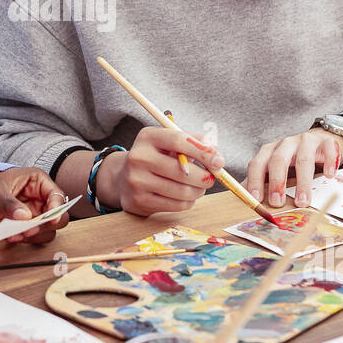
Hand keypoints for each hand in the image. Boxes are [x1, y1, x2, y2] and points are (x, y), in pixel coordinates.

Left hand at [0, 168, 69, 244]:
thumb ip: (9, 202)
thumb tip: (25, 217)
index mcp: (36, 182)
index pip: (57, 195)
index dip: (57, 207)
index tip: (50, 218)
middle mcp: (38, 199)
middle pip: (57, 216)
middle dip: (47, 225)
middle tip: (31, 229)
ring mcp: (31, 216)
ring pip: (47, 230)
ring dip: (35, 235)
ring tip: (17, 234)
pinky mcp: (21, 229)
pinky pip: (31, 238)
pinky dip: (24, 240)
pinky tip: (11, 237)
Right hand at [97, 126, 224, 216]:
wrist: (123, 177)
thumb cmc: (156, 157)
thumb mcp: (170, 142)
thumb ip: (195, 141)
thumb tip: (217, 154)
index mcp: (148, 137)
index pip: (179, 141)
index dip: (203, 152)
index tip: (219, 161)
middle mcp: (138, 158)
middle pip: (183, 171)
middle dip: (205, 177)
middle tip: (211, 178)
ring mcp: (137, 181)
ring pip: (182, 191)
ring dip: (198, 191)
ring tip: (198, 187)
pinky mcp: (139, 201)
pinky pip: (176, 205)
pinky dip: (188, 202)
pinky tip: (185, 196)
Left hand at [245, 129, 342, 208]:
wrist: (320, 141)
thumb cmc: (294, 159)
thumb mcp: (276, 168)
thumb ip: (263, 181)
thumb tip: (247, 200)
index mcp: (270, 151)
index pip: (257, 164)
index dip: (255, 181)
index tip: (256, 199)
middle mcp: (286, 144)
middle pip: (278, 160)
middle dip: (277, 182)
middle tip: (277, 203)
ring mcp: (306, 141)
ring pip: (303, 159)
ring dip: (303, 182)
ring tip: (303, 201)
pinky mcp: (325, 142)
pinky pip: (328, 149)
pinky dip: (329, 162)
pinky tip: (329, 175)